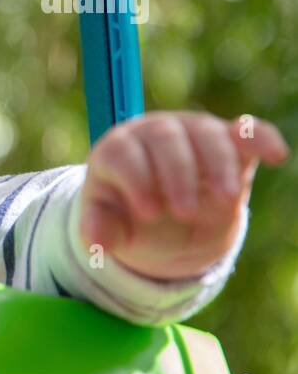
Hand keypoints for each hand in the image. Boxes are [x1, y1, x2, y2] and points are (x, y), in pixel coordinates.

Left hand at [79, 111, 288, 279]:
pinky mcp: (226, 141)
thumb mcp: (108, 225)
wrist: (159, 214)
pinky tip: (276, 156)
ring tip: (225, 200)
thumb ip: (100, 230)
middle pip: (165, 138)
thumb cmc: (126, 215)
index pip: (122, 153)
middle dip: (177, 174)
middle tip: (183, 213)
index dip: (135, 179)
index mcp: (116, 150)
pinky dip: (261, 138)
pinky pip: (246, 132)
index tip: (147, 212)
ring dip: (218, 165)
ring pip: (206, 133)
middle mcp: (153, 133)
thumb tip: (97, 241)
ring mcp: (191, 133)